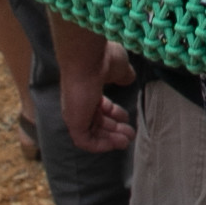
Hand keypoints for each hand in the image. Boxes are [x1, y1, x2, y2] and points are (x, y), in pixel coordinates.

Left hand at [52, 21, 133, 153]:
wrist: (87, 59)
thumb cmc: (102, 60)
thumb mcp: (119, 68)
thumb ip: (124, 76)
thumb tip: (129, 78)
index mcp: (88, 90)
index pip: (100, 108)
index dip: (114, 115)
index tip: (128, 118)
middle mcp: (80, 104)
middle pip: (97, 122)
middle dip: (115, 130)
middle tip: (131, 134)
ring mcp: (76, 114)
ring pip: (93, 133)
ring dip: (111, 139)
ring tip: (127, 141)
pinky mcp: (74, 123)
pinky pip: (86, 141)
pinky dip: (101, 145)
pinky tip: (115, 144)